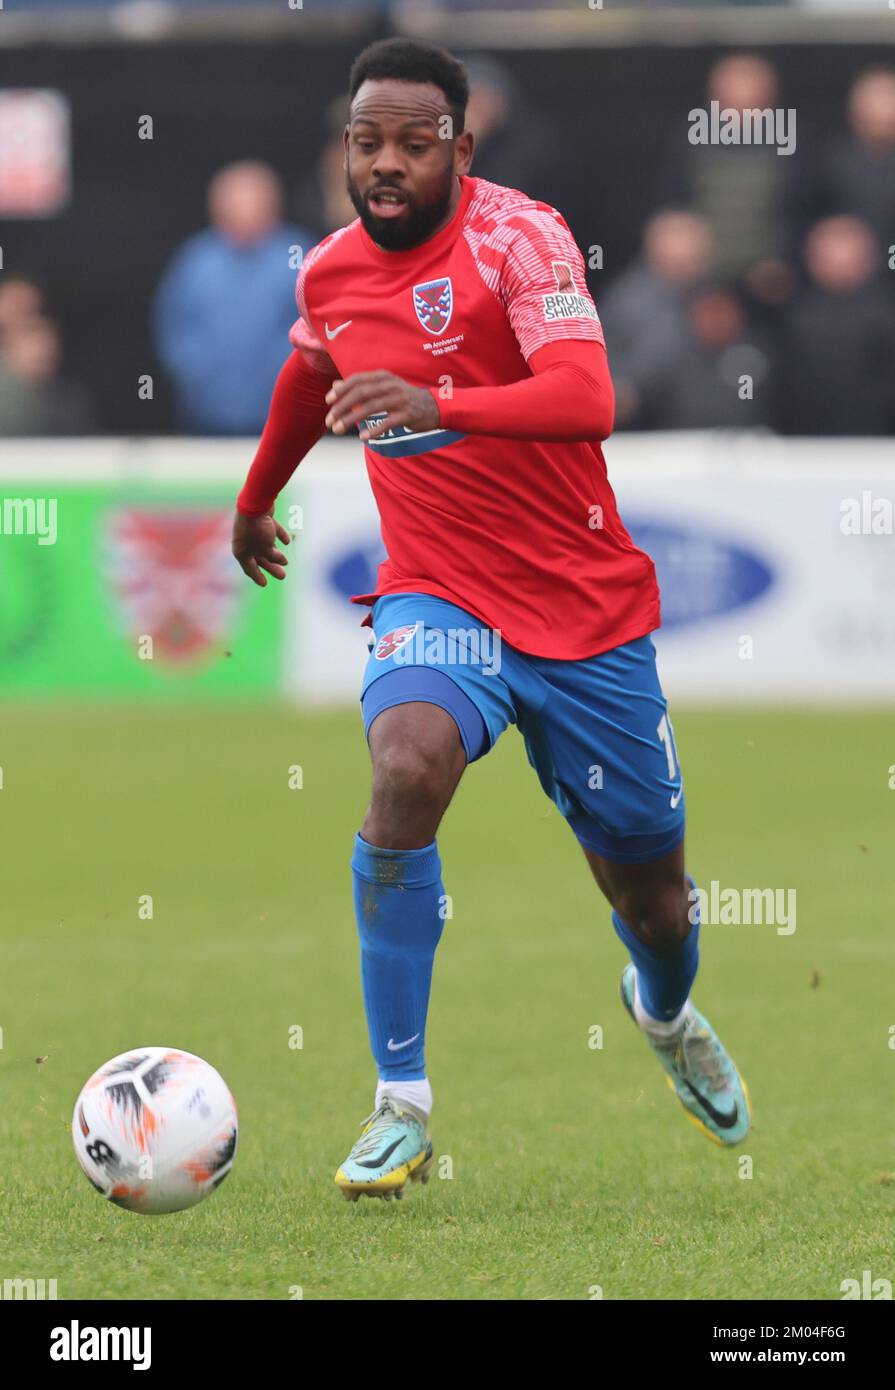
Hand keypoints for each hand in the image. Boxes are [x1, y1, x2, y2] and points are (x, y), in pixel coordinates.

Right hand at [232, 507, 290, 587]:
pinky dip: (278, 536)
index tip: (265, 584)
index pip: (249, 568)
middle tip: (283, 576)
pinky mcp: (262, 520)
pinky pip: (271, 531)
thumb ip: (273, 557)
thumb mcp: (265, 548)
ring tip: (286, 563)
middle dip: (271, 567)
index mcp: (241, 551)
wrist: (256, 503)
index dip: (257, 576)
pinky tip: (286, 541)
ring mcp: (253, 530)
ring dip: (275, 554)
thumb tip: (282, 562)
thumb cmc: (257, 529)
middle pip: (259, 558)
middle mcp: (245, 542)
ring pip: (265, 546)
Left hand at [324, 371, 440, 440]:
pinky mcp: (408, 414)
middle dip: (342, 407)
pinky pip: (389, 422)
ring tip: (339, 429)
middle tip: (329, 421)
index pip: (357, 380)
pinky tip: (363, 437)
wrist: (434, 407)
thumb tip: (335, 385)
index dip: (341, 390)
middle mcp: (391, 385)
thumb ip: (360, 386)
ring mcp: (400, 399)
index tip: (328, 401)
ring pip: (371, 407)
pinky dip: (375, 429)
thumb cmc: (403, 398)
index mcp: (383, 377)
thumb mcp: (382, 388)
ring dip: (352, 419)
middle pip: (361, 393)